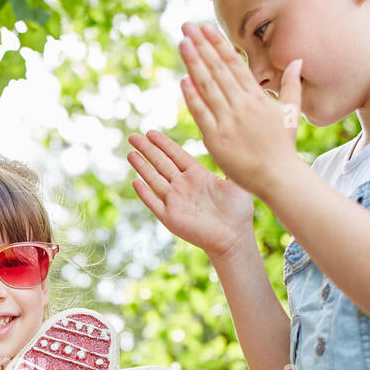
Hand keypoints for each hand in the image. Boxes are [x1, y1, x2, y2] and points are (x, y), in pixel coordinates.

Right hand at [127, 129, 255, 261]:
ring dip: (142, 167)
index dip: (163, 143)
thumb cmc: (238, 212)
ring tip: (131, 153)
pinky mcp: (171, 218)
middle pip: (161, 163)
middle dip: (147, 149)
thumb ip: (229, 165)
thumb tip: (233, 144)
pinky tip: (135, 182)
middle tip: (133, 137)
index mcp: (197, 175)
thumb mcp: (236, 183)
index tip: (150, 132)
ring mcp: (176, 201)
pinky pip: (154, 203)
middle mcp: (183, 186)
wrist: (234, 237)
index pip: (175, 154)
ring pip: (154, 180)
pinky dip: (145, 193)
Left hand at [177, 22, 302, 197]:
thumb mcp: (291, 111)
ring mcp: (228, 121)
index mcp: (256, 96)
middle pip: (217, 69)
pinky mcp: (216, 138)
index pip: (233, 64)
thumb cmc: (284, 146)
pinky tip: (183, 79)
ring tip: (182, 43)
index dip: (218, 44)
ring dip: (193, 63)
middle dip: (201, 45)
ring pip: (207, 86)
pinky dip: (192, 96)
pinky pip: (201, 113)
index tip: (205, 28)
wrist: (277, 176)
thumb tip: (298, 59)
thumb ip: (292, 84)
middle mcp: (241, 105)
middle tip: (186, 25)